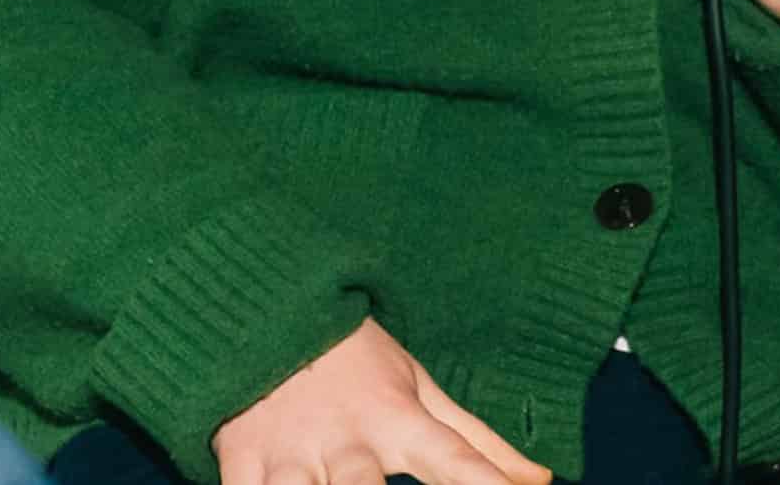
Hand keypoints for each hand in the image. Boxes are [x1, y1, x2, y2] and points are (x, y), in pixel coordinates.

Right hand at [212, 317, 550, 484]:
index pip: (451, 458)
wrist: (268, 312)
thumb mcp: (419, 389)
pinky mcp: (240, 460)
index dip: (481, 483)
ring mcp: (289, 451)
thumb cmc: (354, 361)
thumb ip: (477, 444)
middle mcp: (345, 438)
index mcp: (396, 417)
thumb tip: (539, 480)